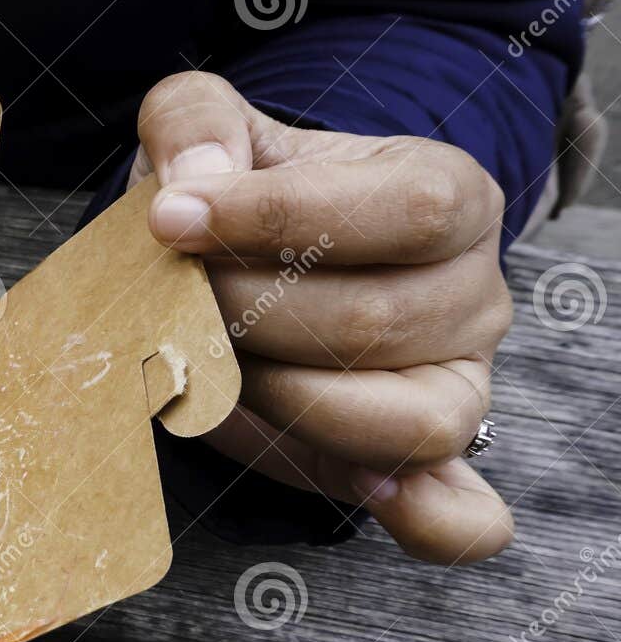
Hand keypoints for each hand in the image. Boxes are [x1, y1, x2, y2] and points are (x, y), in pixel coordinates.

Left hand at [134, 72, 513, 563]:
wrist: (249, 270)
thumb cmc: (236, 202)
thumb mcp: (210, 133)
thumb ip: (195, 122)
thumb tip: (194, 182)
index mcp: (446, 194)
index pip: (403, 211)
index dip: (278, 218)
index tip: (170, 221)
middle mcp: (472, 294)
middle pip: (373, 322)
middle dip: (248, 316)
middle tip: (174, 304)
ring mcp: (460, 385)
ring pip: (399, 420)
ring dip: (281, 399)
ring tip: (212, 368)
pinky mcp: (423, 464)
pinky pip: (456, 516)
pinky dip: (421, 519)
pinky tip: (369, 495)